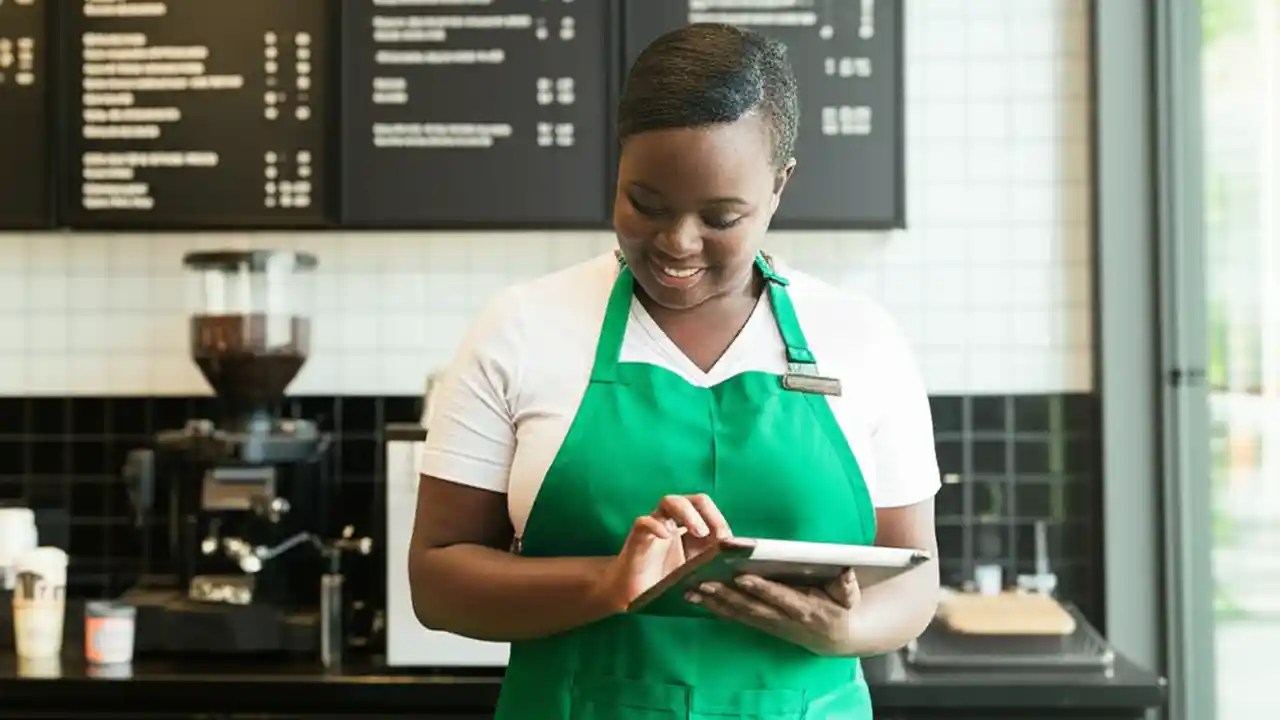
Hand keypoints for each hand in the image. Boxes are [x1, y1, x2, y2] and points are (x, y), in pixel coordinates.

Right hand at [594, 494, 732, 612]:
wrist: (635, 596)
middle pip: (692, 500)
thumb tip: (737, 557)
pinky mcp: (638, 538)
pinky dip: (656, 525)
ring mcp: (655, 527)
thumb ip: (712, 561)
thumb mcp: (696, 571)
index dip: (719, 519)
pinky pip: (644, 522)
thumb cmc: (666, 581)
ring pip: (669, 501)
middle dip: (707, 512)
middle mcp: (673, 521)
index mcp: (689, 527)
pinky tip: (666, 536)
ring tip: (699, 531)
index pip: (707, 509)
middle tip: (715, 534)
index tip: (728, 540)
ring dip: (687, 513)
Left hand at [687, 570, 861, 655]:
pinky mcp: (761, 625)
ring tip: (692, 591)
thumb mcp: (849, 596)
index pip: (780, 597)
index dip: (761, 589)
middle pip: (751, 607)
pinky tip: (697, 600)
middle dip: (726, 595)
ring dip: (715, 603)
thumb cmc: (840, 608)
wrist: (835, 638)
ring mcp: (770, 624)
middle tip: (704, 583)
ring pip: (739, 613)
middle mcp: (783, 618)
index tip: (741, 577)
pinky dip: (716, 609)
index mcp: (805, 608)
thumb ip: (846, 586)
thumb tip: (846, 571)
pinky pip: (736, 617)